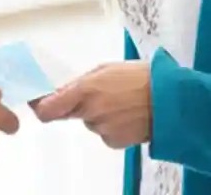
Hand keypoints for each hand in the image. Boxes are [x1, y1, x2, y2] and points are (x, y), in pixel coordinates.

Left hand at [32, 62, 151, 148]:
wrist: (171, 100)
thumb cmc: (141, 77)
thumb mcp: (107, 69)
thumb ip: (82, 81)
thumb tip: (63, 89)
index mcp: (86, 90)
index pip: (48, 109)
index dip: (40, 107)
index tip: (39, 102)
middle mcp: (91, 112)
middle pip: (71, 114)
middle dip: (77, 105)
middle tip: (99, 95)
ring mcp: (103, 129)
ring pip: (91, 122)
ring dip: (99, 114)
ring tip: (122, 102)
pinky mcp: (114, 142)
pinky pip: (105, 133)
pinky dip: (112, 126)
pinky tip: (127, 115)